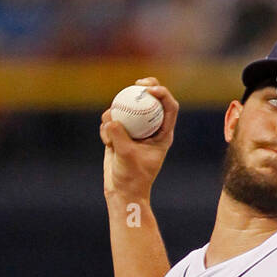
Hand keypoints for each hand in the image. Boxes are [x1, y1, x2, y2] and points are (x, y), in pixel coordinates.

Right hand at [101, 77, 178, 201]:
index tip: (148, 91)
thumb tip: (111, 118)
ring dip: (115, 115)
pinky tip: (107, 144)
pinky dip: (106, 130)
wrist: (122, 192)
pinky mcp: (120, 132)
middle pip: (151, 99)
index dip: (162, 93)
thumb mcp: (126, 156)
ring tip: (112, 137)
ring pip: (127, 108)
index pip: (169, 107)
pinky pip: (111, 121)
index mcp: (163, 134)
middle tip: (136, 84)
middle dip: (145, 87)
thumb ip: (119, 135)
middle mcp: (150, 129)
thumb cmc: (132, 178)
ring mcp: (135, 129)